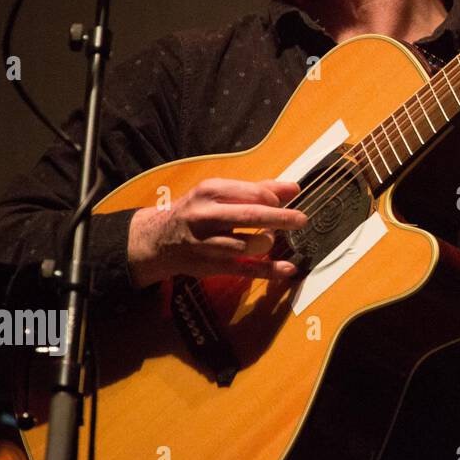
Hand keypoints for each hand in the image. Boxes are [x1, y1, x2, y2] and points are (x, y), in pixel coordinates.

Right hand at [127, 178, 307, 287]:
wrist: (158, 239)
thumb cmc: (197, 211)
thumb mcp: (219, 193)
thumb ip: (257, 190)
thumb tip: (294, 188)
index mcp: (209, 192)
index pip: (251, 194)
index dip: (273, 199)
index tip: (280, 202)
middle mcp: (206, 217)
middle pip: (250, 217)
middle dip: (280, 218)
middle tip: (301, 219)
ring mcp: (208, 244)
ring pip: (248, 245)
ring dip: (267, 242)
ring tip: (268, 238)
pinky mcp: (211, 266)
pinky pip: (245, 269)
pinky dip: (269, 271)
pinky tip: (288, 269)